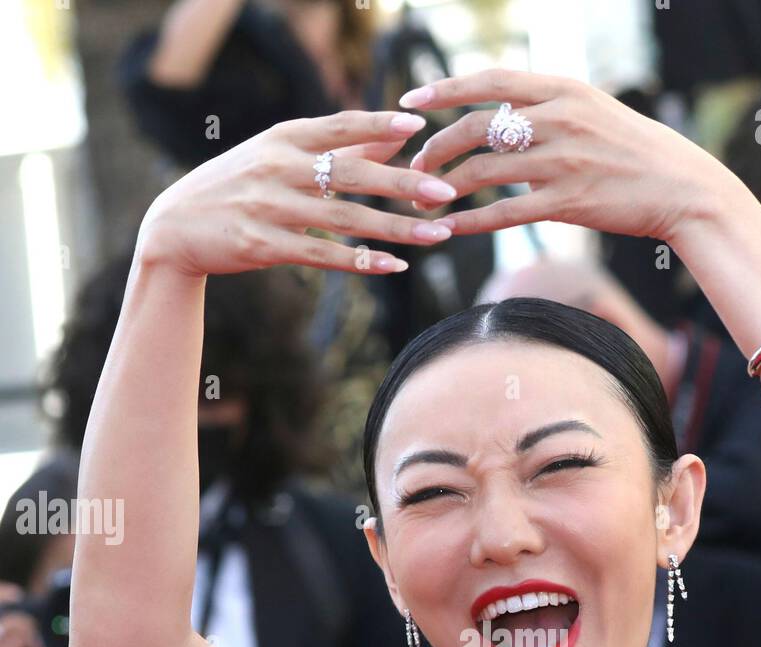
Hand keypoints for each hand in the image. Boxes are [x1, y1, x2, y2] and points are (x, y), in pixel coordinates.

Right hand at [137, 109, 461, 276]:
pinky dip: (360, 261)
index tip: (418, 129)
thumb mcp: (277, 158)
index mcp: (281, 138)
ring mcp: (269, 207)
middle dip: (403, 183)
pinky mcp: (263, 245)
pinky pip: (322, 255)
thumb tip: (389, 141)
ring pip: (345, 218)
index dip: (378, 126)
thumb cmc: (236, 189)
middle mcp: (277, 167)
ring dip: (395, 228)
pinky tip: (393, 266)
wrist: (174, 228)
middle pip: (351, 173)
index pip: (338, 127)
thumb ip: (332, 151)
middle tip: (446, 191)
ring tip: (437, 235)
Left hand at [397, 68, 717, 242]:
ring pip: (484, 172)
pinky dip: (471, 222)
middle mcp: (559, 119)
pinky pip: (505, 215)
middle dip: (437, 146)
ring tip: (427, 200)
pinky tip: (450, 229)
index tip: (411, 99)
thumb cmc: (636, 153)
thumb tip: (507, 119)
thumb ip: (550, 110)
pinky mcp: (568, 203)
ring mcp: (562, 162)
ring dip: (447, 187)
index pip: (490, 81)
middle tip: (416, 164)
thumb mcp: (594, 112)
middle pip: (477, 127)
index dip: (445, 89)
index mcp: (564, 90)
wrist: (682, 187)